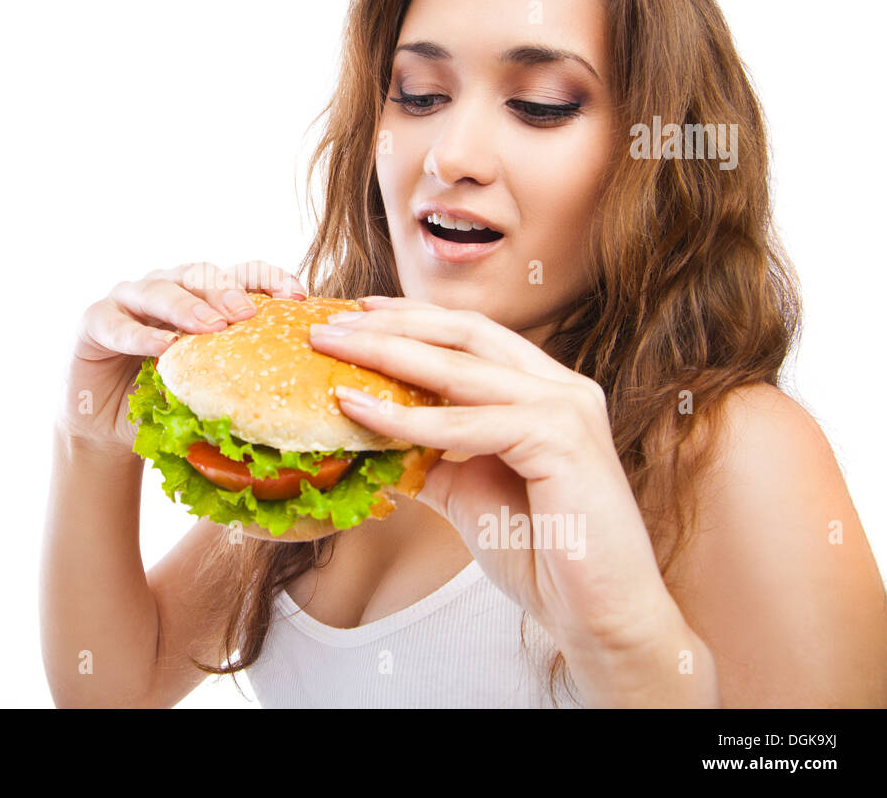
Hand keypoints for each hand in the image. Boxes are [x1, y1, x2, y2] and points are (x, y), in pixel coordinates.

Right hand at [60, 261, 306, 455]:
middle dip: (226, 291)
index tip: (296, 297)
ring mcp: (128, 300)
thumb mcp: (206, 395)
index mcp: (203, 297)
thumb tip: (288, 409)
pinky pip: (116, 322)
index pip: (241, 273)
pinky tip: (160, 349)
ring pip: (160, 289)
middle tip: (246, 314)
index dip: (268, 278)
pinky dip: (139, 334)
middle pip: (200, 274)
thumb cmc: (165, 403)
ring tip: (210, 327)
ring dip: (187, 306)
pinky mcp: (94, 320)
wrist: (106, 426)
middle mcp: (167, 288)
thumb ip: (237, 390)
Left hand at [307, 296, 681, 659]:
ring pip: (461, 366)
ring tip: (332, 352)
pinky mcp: (561, 440)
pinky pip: (468, 423)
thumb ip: (428, 457)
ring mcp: (566, 408)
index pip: (471, 334)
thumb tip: (370, 441)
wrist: (597, 614)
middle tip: (330, 325)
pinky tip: (360, 410)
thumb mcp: (468, 492)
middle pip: (464, 333)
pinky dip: (409, 417)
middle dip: (390, 324)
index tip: (355, 312)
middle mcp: (561, 387)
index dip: (411, 318)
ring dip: (387, 354)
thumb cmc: (543, 553)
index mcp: (545, 390)